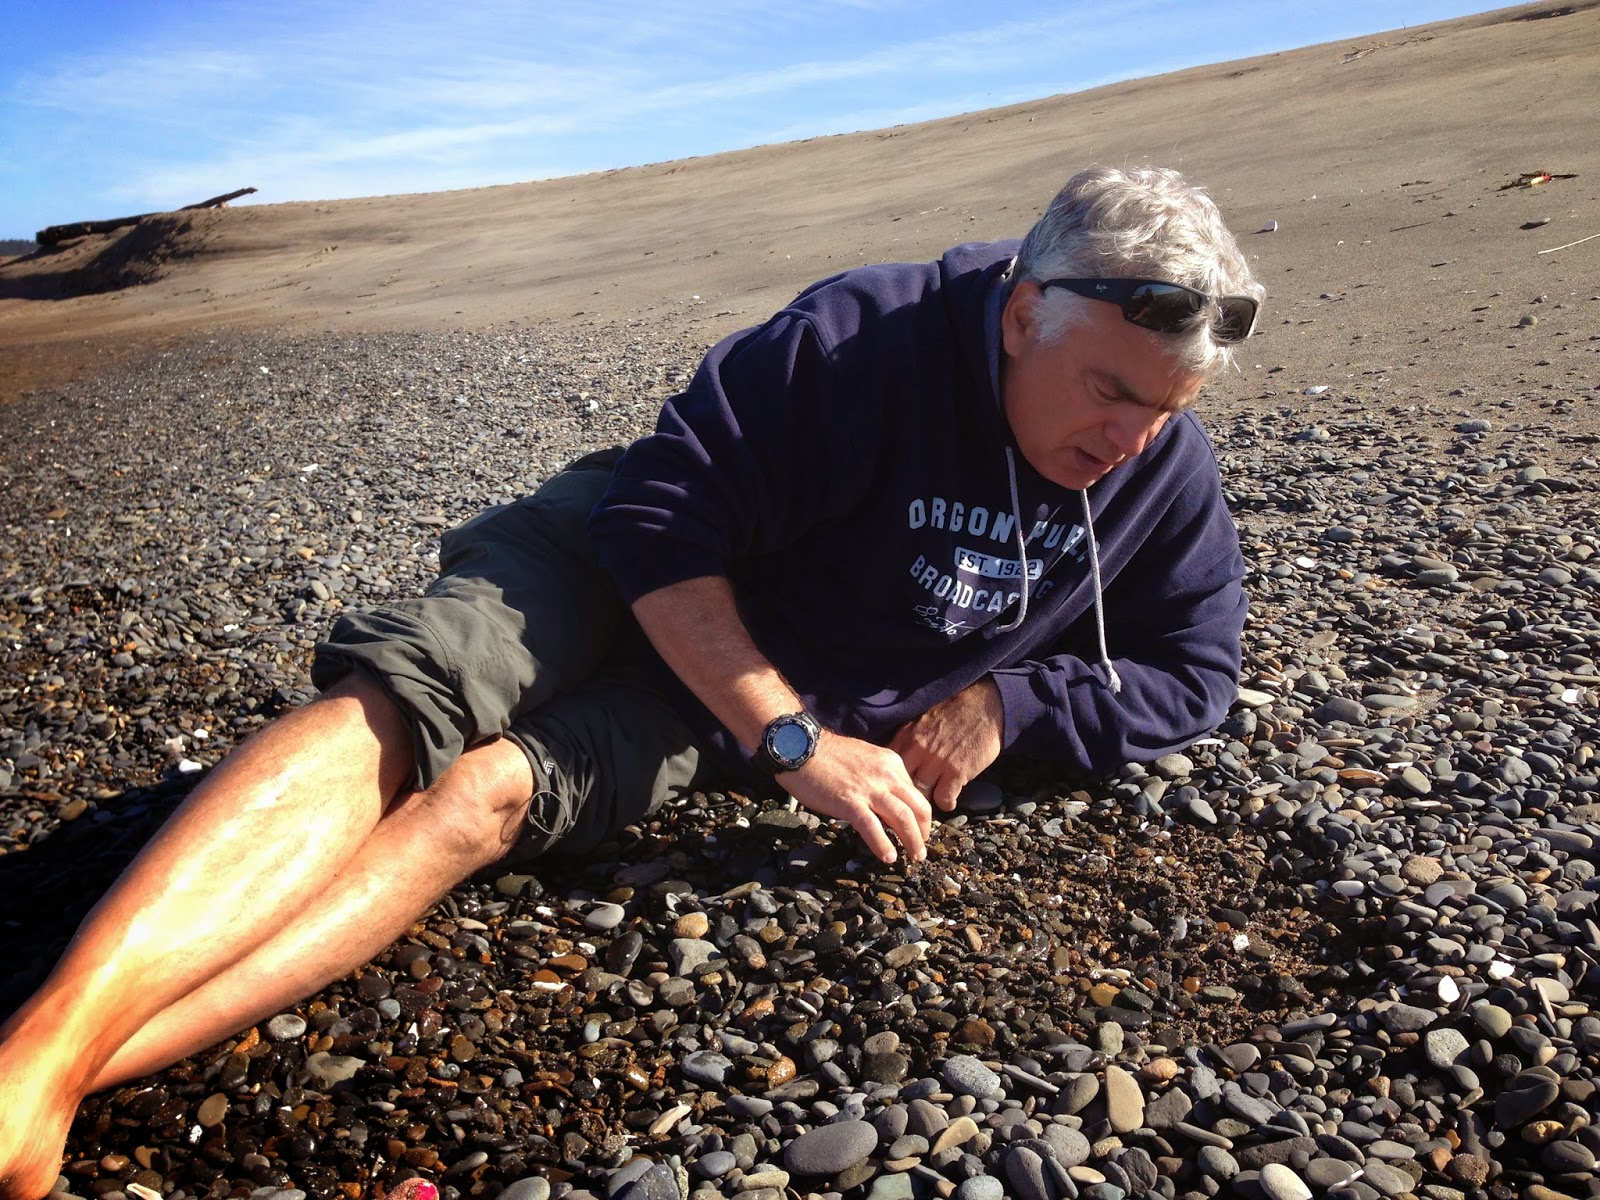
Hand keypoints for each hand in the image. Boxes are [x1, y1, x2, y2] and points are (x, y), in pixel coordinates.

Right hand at [779, 734, 932, 863]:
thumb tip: (886, 805)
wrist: (802, 747)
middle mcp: (886, 775)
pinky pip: (872, 827)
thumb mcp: (865, 760)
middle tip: (921, 848)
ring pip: (903, 818)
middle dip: (924, 831)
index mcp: (891, 763)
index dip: (920, 815)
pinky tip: (888, 857)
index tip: (918, 829)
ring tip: (915, 856)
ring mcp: (869, 789)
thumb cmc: (828, 755)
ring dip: (912, 841)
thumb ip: (880, 778)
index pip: (915, 793)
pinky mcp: (850, 802)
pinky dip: (883, 845)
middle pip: (918, 806)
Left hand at [890, 678, 1003, 812]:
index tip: (896, 789)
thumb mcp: (920, 723)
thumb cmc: (953, 714)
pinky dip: (946, 803)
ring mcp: (935, 762)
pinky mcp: (956, 772)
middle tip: (914, 800)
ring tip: (932, 800)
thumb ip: (906, 743)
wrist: (983, 706)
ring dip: (927, 800)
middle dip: (907, 795)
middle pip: (901, 785)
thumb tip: (895, 766)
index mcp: (905, 737)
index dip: (891, 781)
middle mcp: (916, 750)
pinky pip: (943, 799)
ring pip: (921, 795)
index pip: (886, 768)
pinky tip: (949, 799)